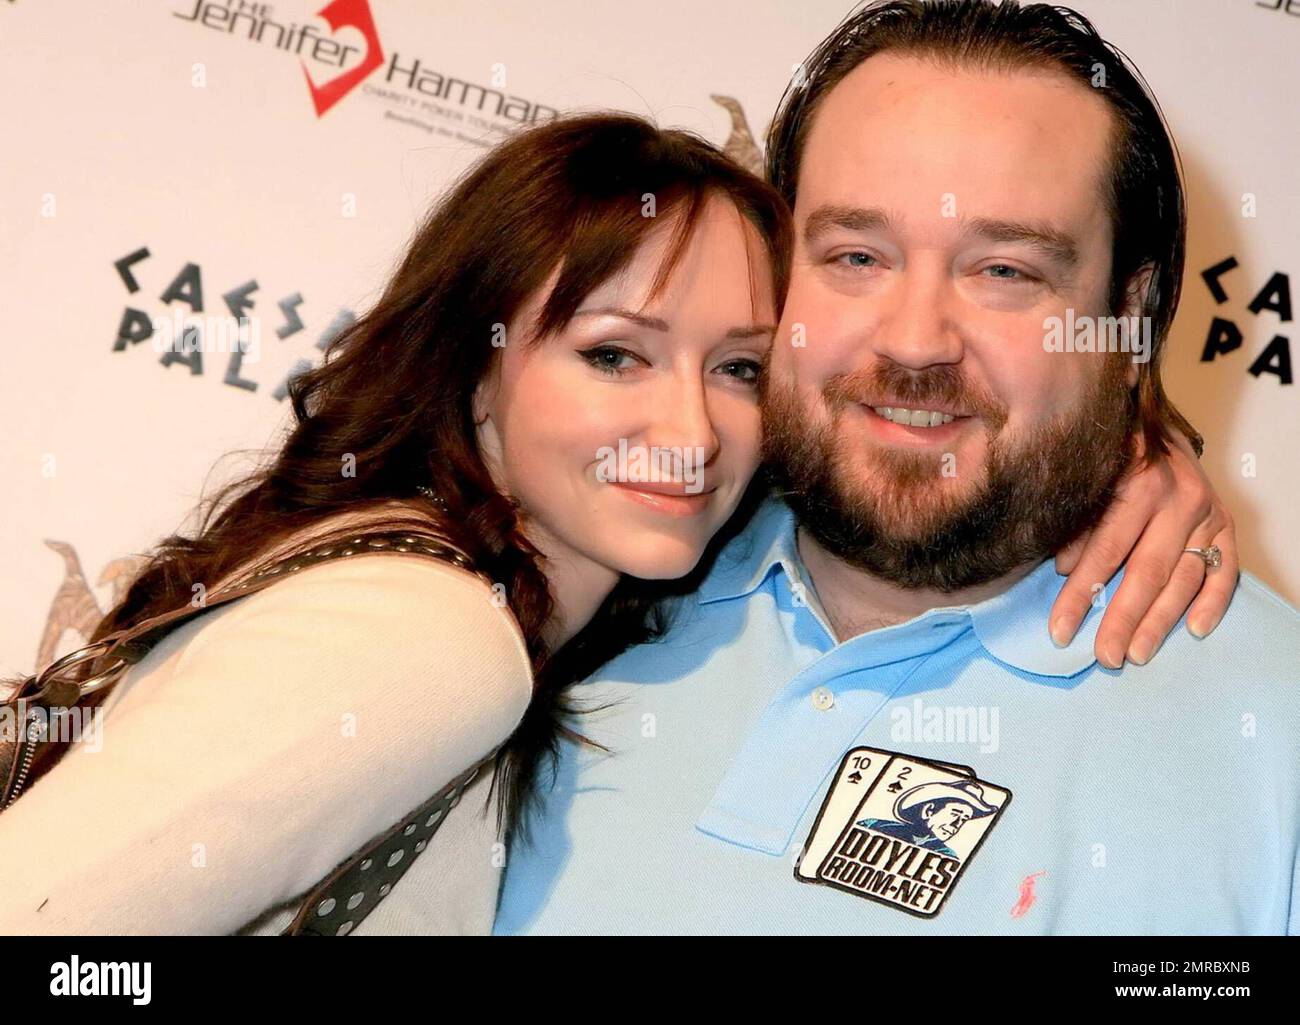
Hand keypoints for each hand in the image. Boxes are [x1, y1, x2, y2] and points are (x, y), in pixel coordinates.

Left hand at [1049, 430, 1237, 668]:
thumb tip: (1065, 572)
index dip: (1081, 595)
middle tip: (1105, 657)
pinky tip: (1196, 631)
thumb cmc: (1110, 456)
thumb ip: (1077, 524)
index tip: (1060, 631)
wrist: (1154, 426)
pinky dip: (1214, 602)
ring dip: (1162, 620)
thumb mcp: (1088, 479)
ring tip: (1139, 654)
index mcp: (1140, 484)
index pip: (1105, 552)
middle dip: (1123, 619)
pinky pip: (1226, 571)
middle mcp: (1179, 500)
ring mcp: (1208, 515)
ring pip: (1185, 578)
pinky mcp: (1227, 525)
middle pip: (1147, 572)